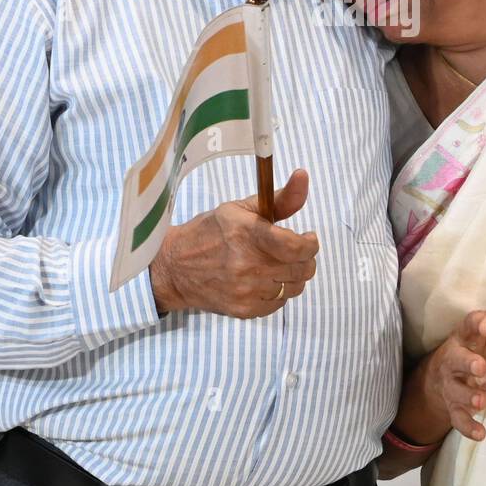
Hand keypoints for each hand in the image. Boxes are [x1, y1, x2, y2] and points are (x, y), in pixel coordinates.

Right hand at [150, 168, 318, 318]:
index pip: (296, 247)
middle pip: (301, 269)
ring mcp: (246, 291)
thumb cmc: (210, 233)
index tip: (308, 238)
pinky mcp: (244, 310)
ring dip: (292, 275)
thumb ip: (279, 199)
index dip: (310, 244)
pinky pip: (279, 304)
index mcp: (248, 234)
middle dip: (304, 258)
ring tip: (277, 264)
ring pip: (294, 288)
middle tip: (293, 251)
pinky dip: (278, 292)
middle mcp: (248, 265)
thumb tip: (303, 175)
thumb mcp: (241, 208)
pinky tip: (264, 280)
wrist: (175, 268)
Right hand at [421, 310, 485, 441]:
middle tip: (482, 367)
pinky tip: (481, 434)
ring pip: (457, 391)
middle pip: (457, 359)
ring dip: (469, 396)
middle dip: (468, 363)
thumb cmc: (475, 346)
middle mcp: (454, 358)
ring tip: (482, 401)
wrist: (443, 375)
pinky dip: (469, 427)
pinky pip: (459, 418)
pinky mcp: (453, 407)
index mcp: (465, 336)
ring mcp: (452, 384)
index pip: (470, 325)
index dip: (478, 324)